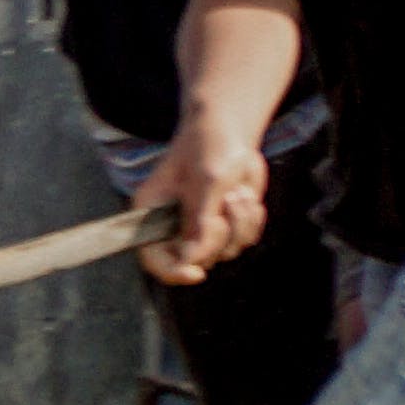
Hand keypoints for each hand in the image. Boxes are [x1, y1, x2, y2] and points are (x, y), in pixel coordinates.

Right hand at [138, 120, 265, 281]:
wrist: (228, 131)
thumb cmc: (208, 146)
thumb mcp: (206, 181)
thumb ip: (199, 222)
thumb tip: (193, 259)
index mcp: (152, 213)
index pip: (153, 258)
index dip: (171, 272)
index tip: (195, 273)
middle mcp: (174, 226)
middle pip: (197, 259)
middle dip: (219, 236)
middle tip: (226, 202)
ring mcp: (202, 227)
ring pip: (227, 251)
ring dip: (240, 223)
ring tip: (237, 192)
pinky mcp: (226, 224)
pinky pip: (245, 240)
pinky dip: (252, 220)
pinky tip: (246, 195)